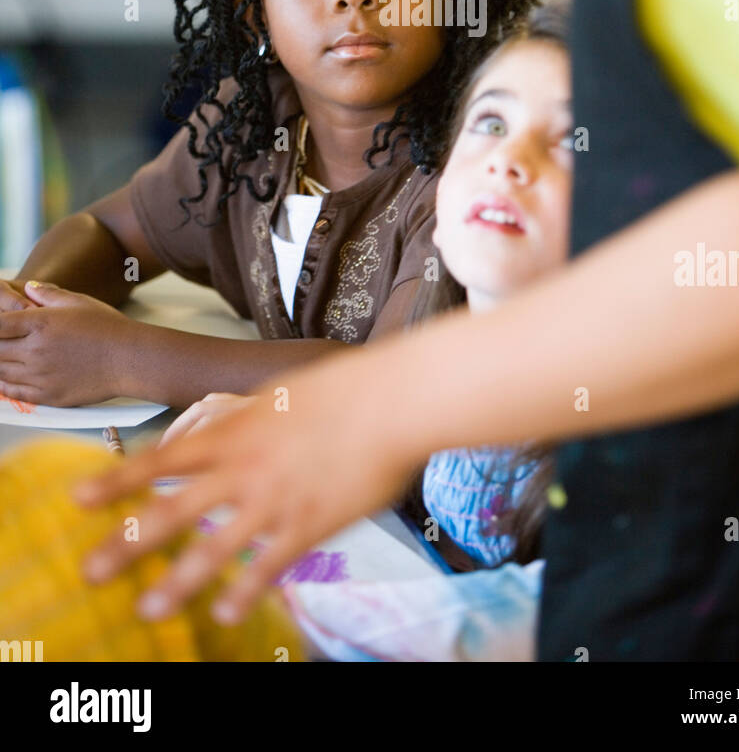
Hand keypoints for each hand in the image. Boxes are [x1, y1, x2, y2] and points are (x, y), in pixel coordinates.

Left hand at [0, 280, 132, 405]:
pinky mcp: (48, 395)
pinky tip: (5, 381)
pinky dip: (4, 387)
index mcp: (40, 323)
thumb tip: (28, 287)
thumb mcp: (78, 301)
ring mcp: (40, 375)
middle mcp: (35, 350)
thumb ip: (48, 293)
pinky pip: (15, 393)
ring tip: (4, 357)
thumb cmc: (107, 326)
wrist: (129, 358)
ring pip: (1, 372)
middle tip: (2, 341)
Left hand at [76, 350, 416, 623]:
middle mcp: (244, 467)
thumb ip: (246, 421)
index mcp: (235, 431)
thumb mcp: (280, 395)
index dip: (120, 481)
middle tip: (91, 570)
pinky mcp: (310, 523)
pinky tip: (225, 612)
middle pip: (173, 509)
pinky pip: (269, 565)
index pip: (163, 460)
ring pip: (214, 548)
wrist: (394, 399)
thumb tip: (222, 432)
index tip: (80, 499)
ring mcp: (275, 498)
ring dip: (177, 581)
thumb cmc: (343, 390)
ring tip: (148, 610)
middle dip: (128, 542)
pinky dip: (245, 590)